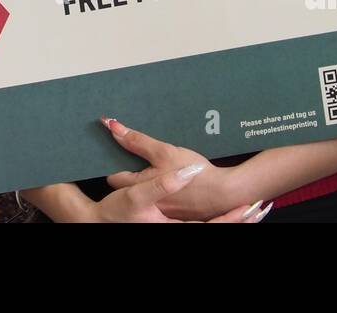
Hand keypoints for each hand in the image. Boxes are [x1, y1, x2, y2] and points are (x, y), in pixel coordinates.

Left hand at [101, 118, 252, 220]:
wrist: (225, 193)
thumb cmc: (195, 173)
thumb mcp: (164, 151)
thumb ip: (137, 141)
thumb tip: (112, 127)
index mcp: (139, 187)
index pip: (113, 177)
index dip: (114, 161)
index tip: (118, 149)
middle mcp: (147, 201)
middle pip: (128, 184)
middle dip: (129, 168)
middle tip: (136, 152)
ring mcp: (161, 208)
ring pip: (145, 190)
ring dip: (146, 176)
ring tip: (155, 162)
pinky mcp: (175, 209)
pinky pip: (160, 196)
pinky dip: (161, 185)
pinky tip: (171, 174)